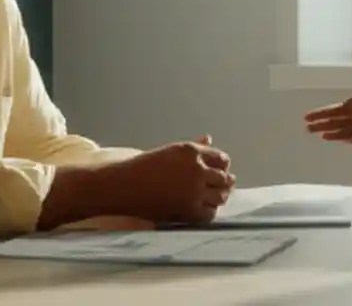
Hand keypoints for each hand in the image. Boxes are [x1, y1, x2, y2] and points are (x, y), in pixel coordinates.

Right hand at [116, 138, 235, 223]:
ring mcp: (194, 190)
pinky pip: (210, 213)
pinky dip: (210, 211)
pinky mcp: (188, 209)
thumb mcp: (171, 152)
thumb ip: (194, 147)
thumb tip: (209, 139)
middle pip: (224, 178)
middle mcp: (196, 169)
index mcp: (191, 151)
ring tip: (218, 197)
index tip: (222, 170)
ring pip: (220, 196)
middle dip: (226, 181)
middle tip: (226, 185)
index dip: (223, 166)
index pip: (221, 158)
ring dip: (220, 196)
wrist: (125, 186)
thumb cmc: (145, 166)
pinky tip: (205, 209)